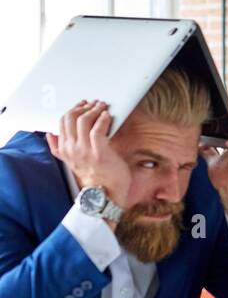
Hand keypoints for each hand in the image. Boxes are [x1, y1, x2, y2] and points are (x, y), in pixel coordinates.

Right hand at [48, 100, 132, 214]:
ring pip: (83, 120)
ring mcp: (84, 150)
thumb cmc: (95, 176)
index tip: (84, 104)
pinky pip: (97, 129)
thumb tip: (49, 134)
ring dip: (94, 110)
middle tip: (95, 103)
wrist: (105, 194)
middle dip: (83, 107)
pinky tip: (107, 116)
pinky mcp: (99, 152)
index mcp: (64, 149)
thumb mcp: (71, 161)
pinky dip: (102, 119)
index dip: (73, 109)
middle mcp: (71, 149)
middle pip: (70, 117)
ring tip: (102, 106)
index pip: (62, 121)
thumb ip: (59, 149)